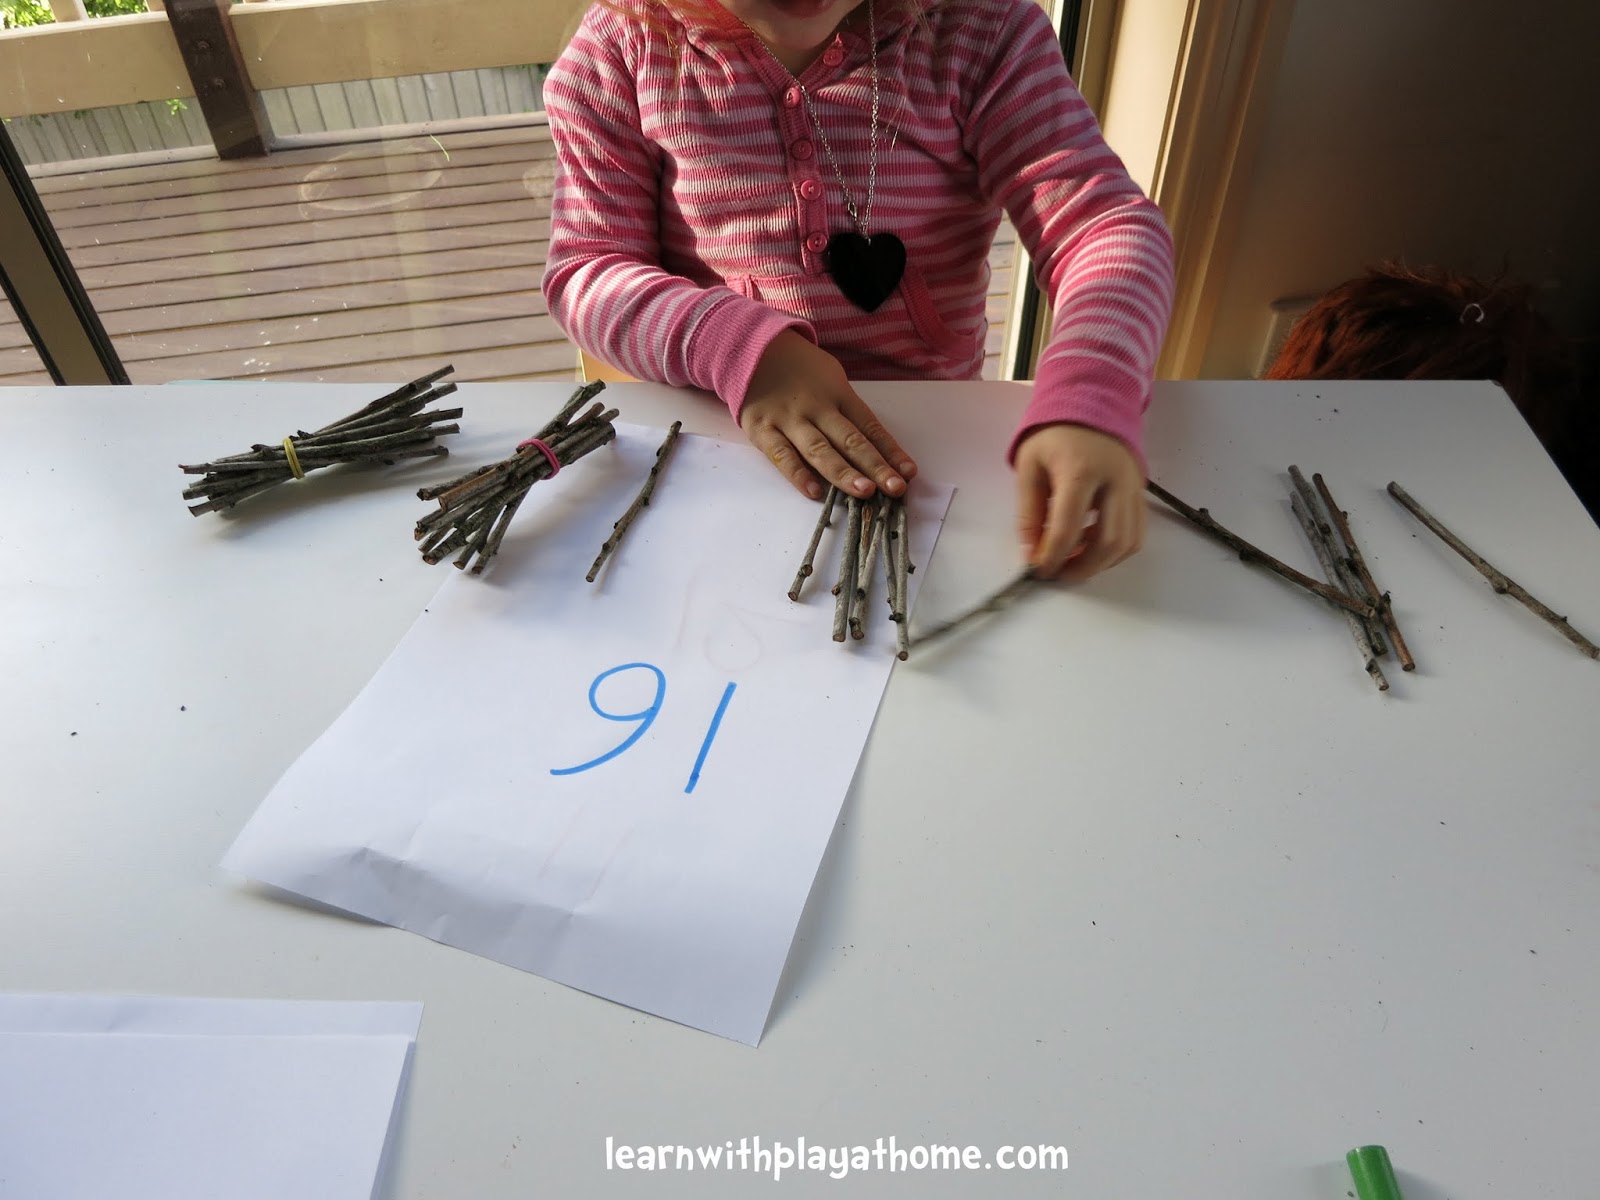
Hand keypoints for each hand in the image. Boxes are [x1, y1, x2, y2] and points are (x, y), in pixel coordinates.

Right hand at [740, 330, 916, 499]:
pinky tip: (815, 492)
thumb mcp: (830, 377)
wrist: (750, 348)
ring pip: (819, 450)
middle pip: (850, 440)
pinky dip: (798, 474)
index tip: (909, 473)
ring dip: (843, 473)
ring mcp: (789, 420)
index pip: (870, 426)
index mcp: (838, 394)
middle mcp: (817, 407)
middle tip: (895, 488)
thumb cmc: (798, 368)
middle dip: (875, 466)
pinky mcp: (762, 430)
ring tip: (864, 492)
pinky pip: (782, 455)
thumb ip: (847, 409)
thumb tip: (873, 446)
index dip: (890, 451)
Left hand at [1015, 423, 1144, 580]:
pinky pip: (1137, 533)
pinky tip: (1092, 545)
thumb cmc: (1054, 435)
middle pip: (1108, 541)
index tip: (1038, 570)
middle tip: (1058, 573)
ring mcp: (1134, 487)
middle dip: (1082, 567)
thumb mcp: (1029, 466)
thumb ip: (1028, 512)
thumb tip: (1030, 553)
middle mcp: (1115, 481)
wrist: (1091, 404)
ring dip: (1101, 562)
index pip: (1068, 527)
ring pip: (1128, 542)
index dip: (1052, 557)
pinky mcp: (1141, 492)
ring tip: (1074, 562)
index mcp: (1081, 470)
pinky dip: (1116, 549)